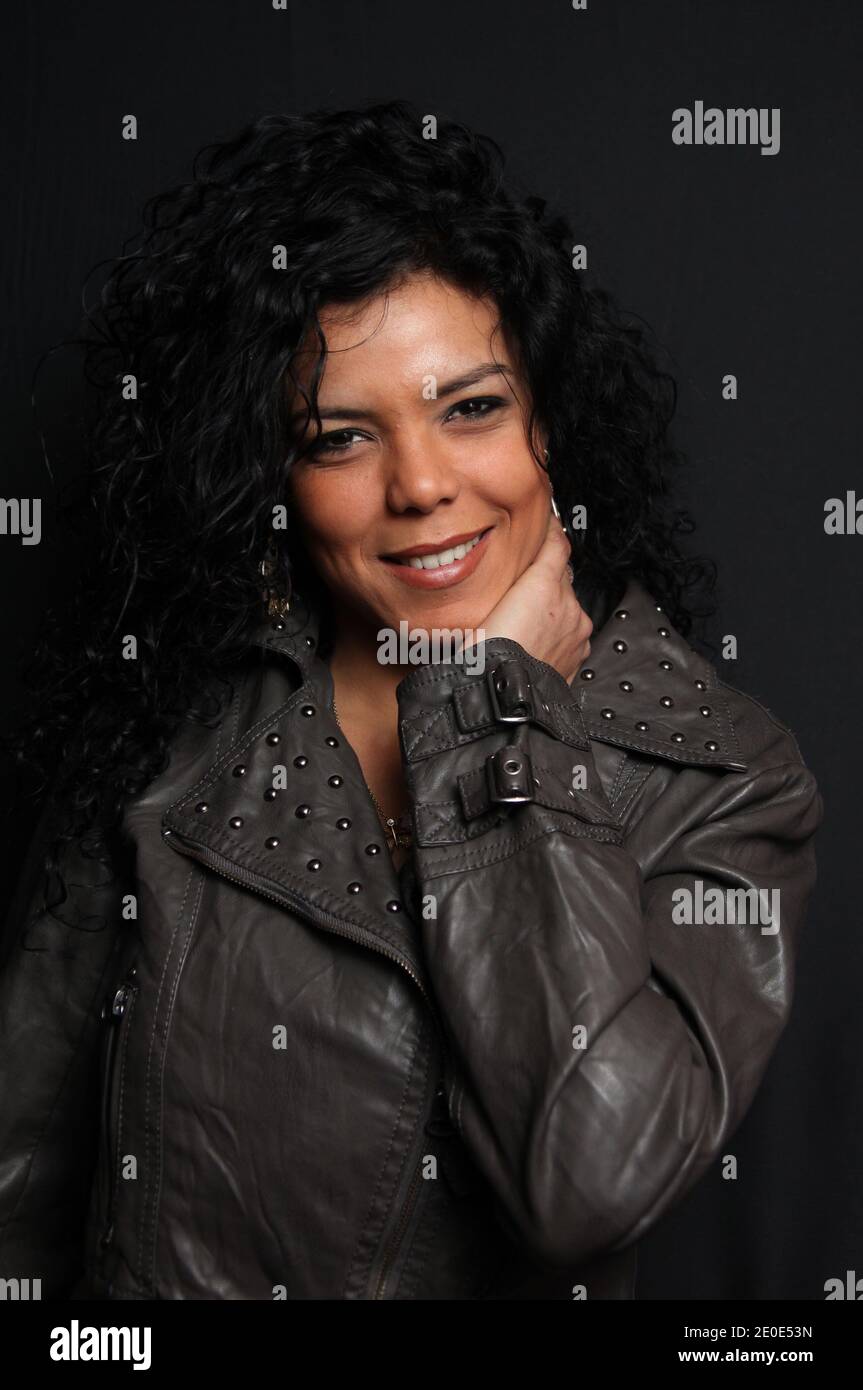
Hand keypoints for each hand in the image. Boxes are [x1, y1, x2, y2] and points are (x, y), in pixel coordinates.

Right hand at [478, 508, 592, 684]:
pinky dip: (556, 636)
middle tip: (519, 590)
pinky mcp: (576, 658)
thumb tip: (527, 545)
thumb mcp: (487, 600)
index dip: (550, 531)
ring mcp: (576, 634)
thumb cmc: (487, 654)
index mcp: (546, 586)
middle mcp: (569, 607)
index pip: (556, 545)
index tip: (546, 521)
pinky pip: (570, 636)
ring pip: (566, 609)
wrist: (502, 702)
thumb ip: (511, 572)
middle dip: (544, 580)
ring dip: (550, 611)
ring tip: (521, 623)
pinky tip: (533, 644)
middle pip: (560, 580)